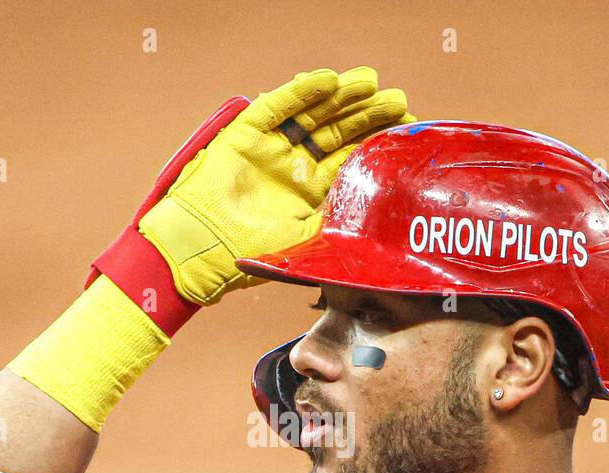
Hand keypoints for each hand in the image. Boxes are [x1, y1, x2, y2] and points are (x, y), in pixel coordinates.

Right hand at [138, 67, 411, 304]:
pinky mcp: (244, 136)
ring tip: (370, 83)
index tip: (406, 129)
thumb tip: (379, 224)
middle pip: (337, 132)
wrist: (202, 250)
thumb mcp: (307, 244)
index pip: (349, 159)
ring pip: (312, 116)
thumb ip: (337, 228)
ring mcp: (270, 149)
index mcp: (309, 192)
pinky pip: (276, 108)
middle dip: (366, 116)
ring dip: (340, 99)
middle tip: (398, 100)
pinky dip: (300, 93)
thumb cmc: (250, 255)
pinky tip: (328, 81)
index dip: (375, 143)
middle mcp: (293, 167)